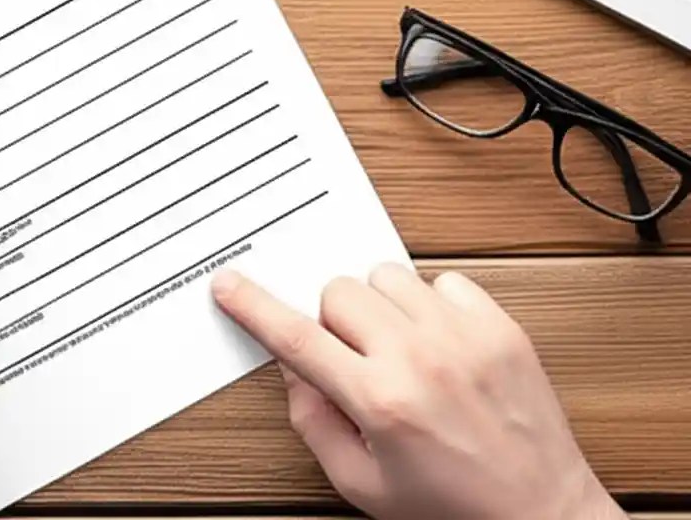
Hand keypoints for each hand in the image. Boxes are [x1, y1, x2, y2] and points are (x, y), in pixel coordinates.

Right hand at [213, 265, 626, 519]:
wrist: (541, 514)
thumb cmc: (454, 507)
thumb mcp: (360, 483)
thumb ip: (312, 420)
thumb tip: (293, 366)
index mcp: (380, 402)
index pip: (296, 339)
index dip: (254, 307)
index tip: (231, 286)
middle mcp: (421, 360)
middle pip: (338, 293)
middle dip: (332, 323)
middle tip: (352, 360)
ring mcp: (464, 337)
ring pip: (385, 277)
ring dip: (379, 308)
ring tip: (399, 350)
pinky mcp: (500, 327)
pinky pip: (442, 279)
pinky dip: (430, 304)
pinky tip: (437, 342)